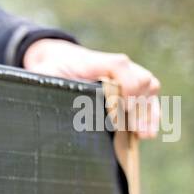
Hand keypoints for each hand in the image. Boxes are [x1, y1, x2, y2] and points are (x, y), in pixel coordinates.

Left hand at [21, 38, 160, 137]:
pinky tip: (147, 133)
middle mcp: (114, 66)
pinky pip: (148, 96)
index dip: (127, 84)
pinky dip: (150, 113)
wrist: (59, 59)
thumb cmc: (52, 69)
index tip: (125, 107)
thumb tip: (43, 102)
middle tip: (135, 128)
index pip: (119, 65)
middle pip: (141, 78)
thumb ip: (44, 82)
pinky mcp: (129, 86)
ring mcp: (125, 75)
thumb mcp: (42, 75)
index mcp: (92, 61)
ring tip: (144, 135)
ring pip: (149, 87)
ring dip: (148, 112)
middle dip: (140, 104)